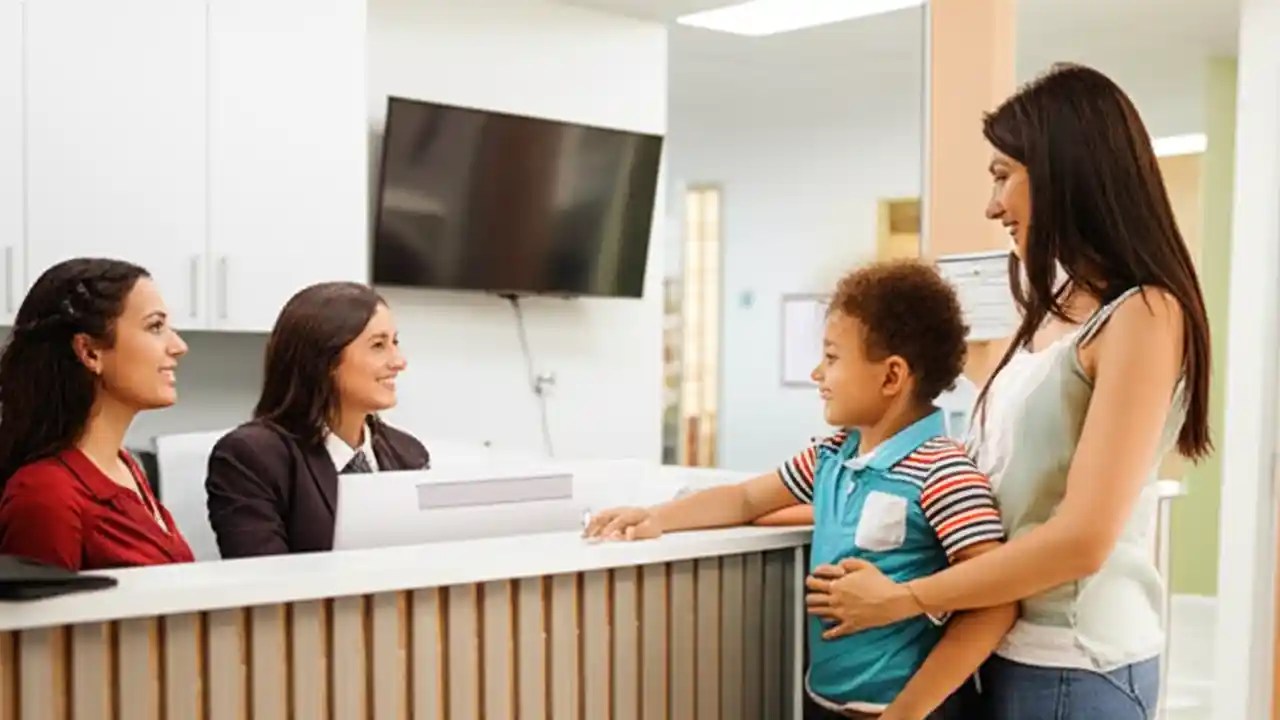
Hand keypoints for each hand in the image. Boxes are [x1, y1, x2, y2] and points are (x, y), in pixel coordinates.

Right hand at [582, 506, 661, 541]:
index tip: (604, 537)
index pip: (620, 520)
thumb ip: (639, 531)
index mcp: (632, 514)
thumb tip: (628, 533)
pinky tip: (586, 534)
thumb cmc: (651, 525)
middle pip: (606, 515)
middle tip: (588, 537)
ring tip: (583, 536)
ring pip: (600, 516)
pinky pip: (599, 518)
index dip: (612, 528)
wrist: (653, 517)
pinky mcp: (611, 515)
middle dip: (596, 525)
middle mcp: (621, 511)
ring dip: (591, 525)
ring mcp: (615, 512)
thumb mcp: (650, 529)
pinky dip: (591, 525)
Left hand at [804, 558, 919, 639]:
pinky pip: (834, 632)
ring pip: (818, 614)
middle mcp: (836, 600)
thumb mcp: (864, 565)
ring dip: (814, 611)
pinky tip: (825, 634)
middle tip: (812, 594)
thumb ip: (847, 562)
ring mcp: (842, 614)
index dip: (810, 580)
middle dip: (810, 595)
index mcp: (838, 585)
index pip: (813, 582)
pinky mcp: (850, 625)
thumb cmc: (880, 582)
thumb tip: (837, 565)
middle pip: (812, 599)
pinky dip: (827, 633)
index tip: (811, 580)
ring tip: (815, 609)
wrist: (893, 601)